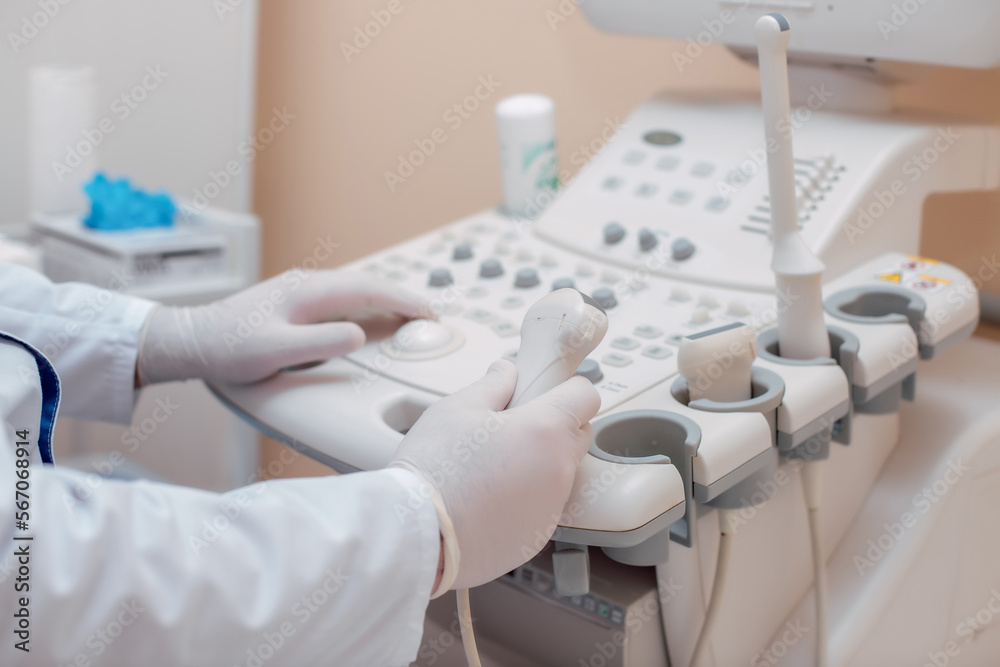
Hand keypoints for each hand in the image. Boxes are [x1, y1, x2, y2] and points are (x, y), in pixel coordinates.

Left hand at [137, 270, 431, 385]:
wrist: (192, 340)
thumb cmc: (227, 347)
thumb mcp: (274, 351)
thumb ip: (319, 342)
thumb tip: (358, 335)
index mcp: (308, 292)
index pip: (369, 290)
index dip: (403, 300)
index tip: (429, 313)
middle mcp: (308, 285)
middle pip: (367, 285)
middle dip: (402, 297)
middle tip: (430, 316)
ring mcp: (302, 291)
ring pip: (356, 290)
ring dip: (386, 299)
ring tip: (409, 315)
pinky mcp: (296, 302)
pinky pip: (344, 298)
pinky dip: (367, 304)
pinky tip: (371, 315)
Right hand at [391, 359, 599, 589]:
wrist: (417, 534)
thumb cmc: (434, 469)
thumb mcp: (458, 408)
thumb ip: (493, 385)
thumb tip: (507, 373)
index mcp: (544, 430)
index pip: (586, 396)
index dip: (567, 388)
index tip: (547, 390)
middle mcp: (558, 470)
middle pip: (579, 435)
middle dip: (556, 425)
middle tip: (516, 426)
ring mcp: (551, 507)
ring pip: (561, 472)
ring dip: (541, 463)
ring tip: (495, 466)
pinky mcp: (538, 536)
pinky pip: (543, 506)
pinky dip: (527, 498)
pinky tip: (491, 497)